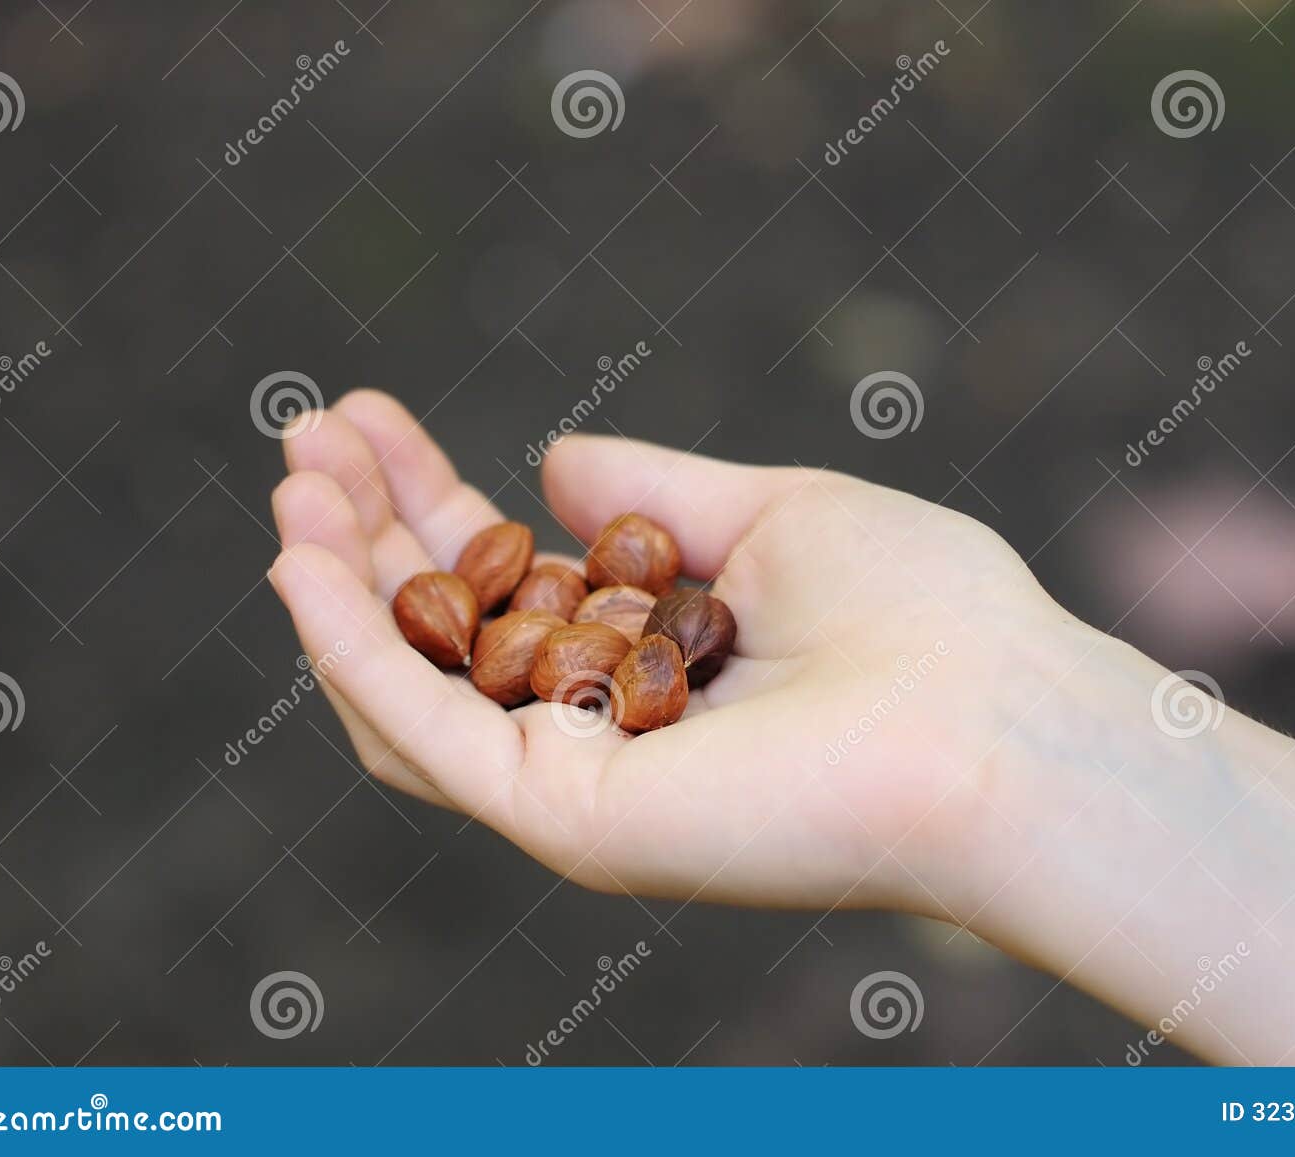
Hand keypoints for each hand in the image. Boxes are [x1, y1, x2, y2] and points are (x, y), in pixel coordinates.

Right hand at [268, 390, 1110, 919]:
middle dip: (368, 534)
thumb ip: (651, 496)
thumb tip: (551, 457)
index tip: (369, 418)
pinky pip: (429, 738)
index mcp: (647, 663)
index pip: (506, 580)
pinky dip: (355, 653)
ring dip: (337, 589)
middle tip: (306, 436)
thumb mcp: (770, 519)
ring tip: (291, 484)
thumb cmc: (926, 617)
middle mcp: (604, 732)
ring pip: (414, 693)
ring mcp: (582, 785)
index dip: (429, 499)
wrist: (1003, 721)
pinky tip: (302, 564)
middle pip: (444, 636)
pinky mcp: (574, 820)